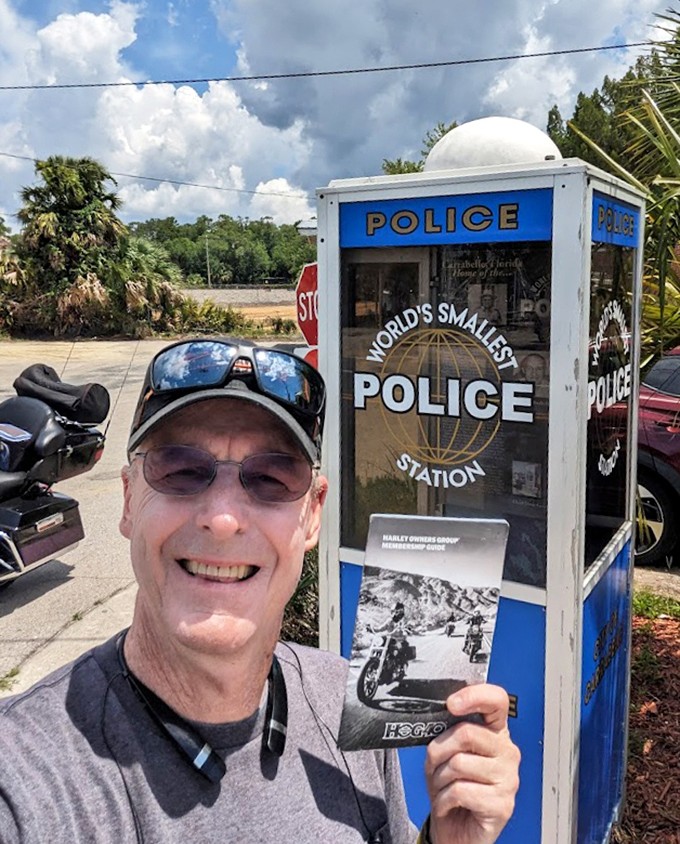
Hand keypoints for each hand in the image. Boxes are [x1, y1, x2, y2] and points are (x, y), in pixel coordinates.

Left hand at [424, 684, 519, 843]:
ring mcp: (509, 778)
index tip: (451, 703)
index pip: (496, 700)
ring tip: (443, 788)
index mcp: (495, 731)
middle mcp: (507, 751)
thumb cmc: (451, 785)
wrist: (455, 828)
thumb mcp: (445, 752)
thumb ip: (448, 731)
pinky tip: (448, 804)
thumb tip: (440, 714)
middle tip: (435, 766)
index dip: (474, 695)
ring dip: (439, 779)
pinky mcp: (503, 805)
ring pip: (459, 763)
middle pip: (466, 733)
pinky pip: (461, 791)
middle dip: (439, 750)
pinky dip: (444, 800)